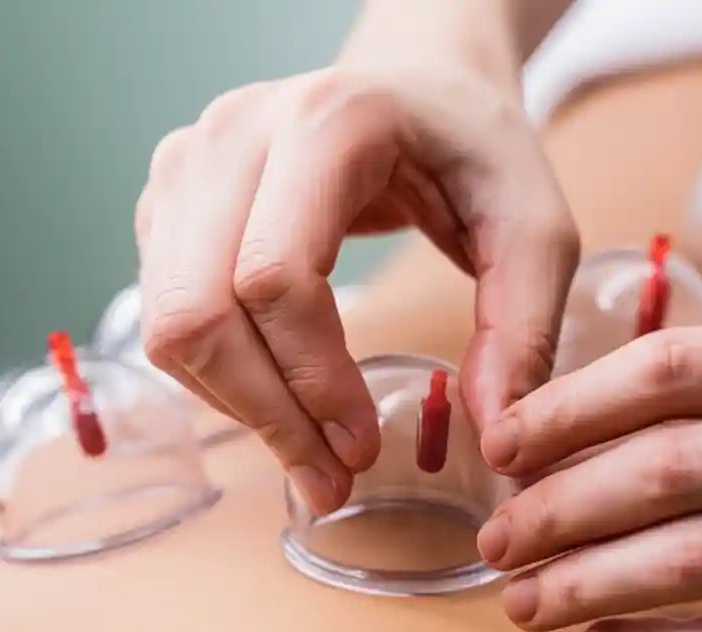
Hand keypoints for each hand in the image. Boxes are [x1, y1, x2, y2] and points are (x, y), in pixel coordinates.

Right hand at [134, 60, 576, 512]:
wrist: (419, 82)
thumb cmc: (475, 147)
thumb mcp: (536, 227)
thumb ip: (524, 327)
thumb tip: (495, 434)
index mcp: (326, 122)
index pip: (274, 274)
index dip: (312, 379)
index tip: (365, 446)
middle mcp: (235, 133)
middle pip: (198, 309)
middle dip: (265, 414)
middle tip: (332, 479)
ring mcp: (190, 164)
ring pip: (167, 323)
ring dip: (237, 408)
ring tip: (314, 459)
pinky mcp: (172, 202)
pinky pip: (165, 315)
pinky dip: (219, 378)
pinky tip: (283, 405)